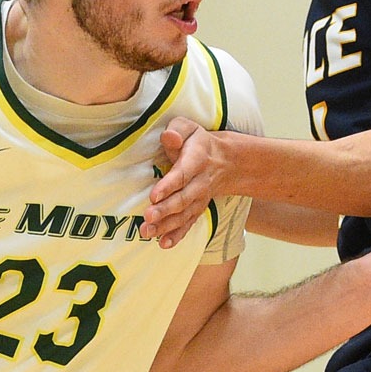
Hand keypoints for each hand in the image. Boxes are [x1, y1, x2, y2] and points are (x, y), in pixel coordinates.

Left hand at [142, 117, 228, 248]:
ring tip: (147, 232)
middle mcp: (200, 182)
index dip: (169, 185)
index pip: (183, 174)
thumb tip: (169, 137)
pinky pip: (189, 224)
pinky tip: (164, 244)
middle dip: (166, 210)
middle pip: (183, 198)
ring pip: (184, 214)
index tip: (154, 195)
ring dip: (166, 226)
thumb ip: (177, 130)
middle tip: (147, 217)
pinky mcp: (197, 209)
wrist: (223, 160)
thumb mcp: (188, 127)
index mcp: (197, 159)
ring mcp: (200, 198)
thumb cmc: (196, 141)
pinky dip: (177, 235)